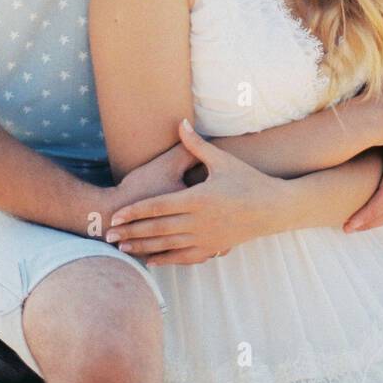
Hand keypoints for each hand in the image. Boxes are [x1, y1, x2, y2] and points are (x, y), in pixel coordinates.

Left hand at [103, 119, 290, 264]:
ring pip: (168, 245)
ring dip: (143, 247)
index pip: (158, 207)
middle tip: (109, 235)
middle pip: (157, 229)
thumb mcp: (222, 161)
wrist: (273, 209)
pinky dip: (165, 259)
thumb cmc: (248, 181)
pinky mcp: (212, 248)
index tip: (116, 216)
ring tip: (123, 248)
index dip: (135, 212)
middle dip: (132, 233)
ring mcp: (206, 238)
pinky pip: (184, 257)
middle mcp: (199, 221)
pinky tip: (150, 259)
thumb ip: (196, 144)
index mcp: (198, 199)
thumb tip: (181, 122)